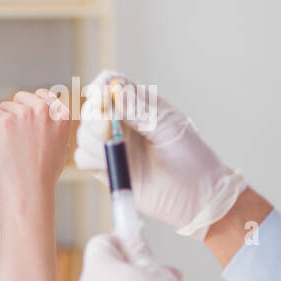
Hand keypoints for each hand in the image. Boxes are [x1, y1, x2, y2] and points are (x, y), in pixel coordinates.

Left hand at [0, 88, 72, 205]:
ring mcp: (25, 114)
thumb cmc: (43, 176)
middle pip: (21, 98)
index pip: (42, 95)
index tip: (23, 124)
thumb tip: (49, 113)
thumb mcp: (61, 147)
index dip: (29, 108)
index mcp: (62, 115)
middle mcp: (45, 110)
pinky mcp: (6, 121)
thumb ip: (55, 127)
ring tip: (6, 145)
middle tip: (13, 136)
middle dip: (14, 114)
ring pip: (5, 107)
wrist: (30, 192)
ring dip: (2, 123)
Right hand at [73, 68, 246, 239]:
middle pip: (91, 109)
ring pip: (84, 134)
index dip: (100, 87)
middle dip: (94, 118)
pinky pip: (83, 158)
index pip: (110, 84)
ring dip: (93, 141)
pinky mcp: (108, 169)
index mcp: (140, 104)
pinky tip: (112, 166)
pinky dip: (91, 160)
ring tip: (117, 152)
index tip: (100, 96)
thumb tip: (115, 92)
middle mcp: (123, 123)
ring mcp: (114, 146)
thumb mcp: (170, 129)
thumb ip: (140, 112)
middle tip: (107, 130)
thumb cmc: (192, 157)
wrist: (198, 197)